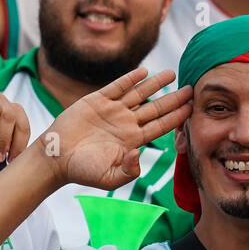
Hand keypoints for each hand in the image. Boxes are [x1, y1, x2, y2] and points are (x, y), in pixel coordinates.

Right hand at [40, 67, 191, 190]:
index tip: (192, 108)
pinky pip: (117, 87)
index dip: (177, 117)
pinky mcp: (96, 101)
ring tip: (171, 73)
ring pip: (139, 94)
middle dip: (174, 99)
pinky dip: (129, 79)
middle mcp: (126, 123)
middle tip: (191, 89)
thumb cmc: (83, 171)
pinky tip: (143, 71)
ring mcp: (112, 111)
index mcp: (133, 141)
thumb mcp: (109, 178)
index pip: (160, 126)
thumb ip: (129, 171)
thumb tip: (139, 154)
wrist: (56, 157)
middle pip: (155, 108)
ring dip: (155, 84)